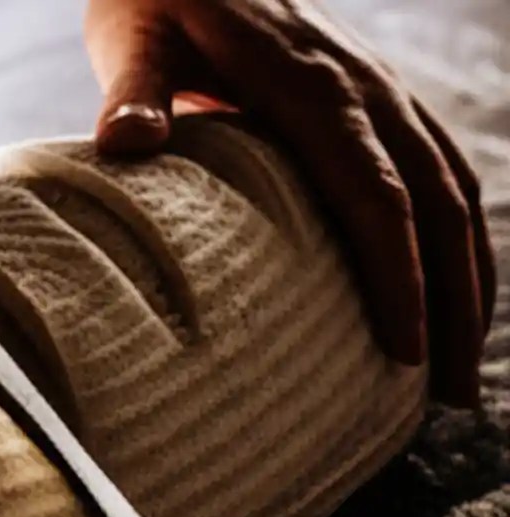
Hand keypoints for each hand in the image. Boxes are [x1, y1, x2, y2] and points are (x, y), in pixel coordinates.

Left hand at [84, 0, 494, 408]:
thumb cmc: (154, 2)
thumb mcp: (131, 39)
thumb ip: (132, 93)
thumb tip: (127, 145)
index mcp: (311, 88)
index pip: (375, 195)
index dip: (399, 276)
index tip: (405, 354)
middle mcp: (365, 91)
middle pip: (437, 205)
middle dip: (453, 303)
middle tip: (447, 397)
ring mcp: (380, 91)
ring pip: (455, 189)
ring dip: (469, 278)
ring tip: (456, 365)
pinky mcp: (376, 97)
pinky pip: (439, 167)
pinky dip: (457, 234)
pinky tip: (452, 287)